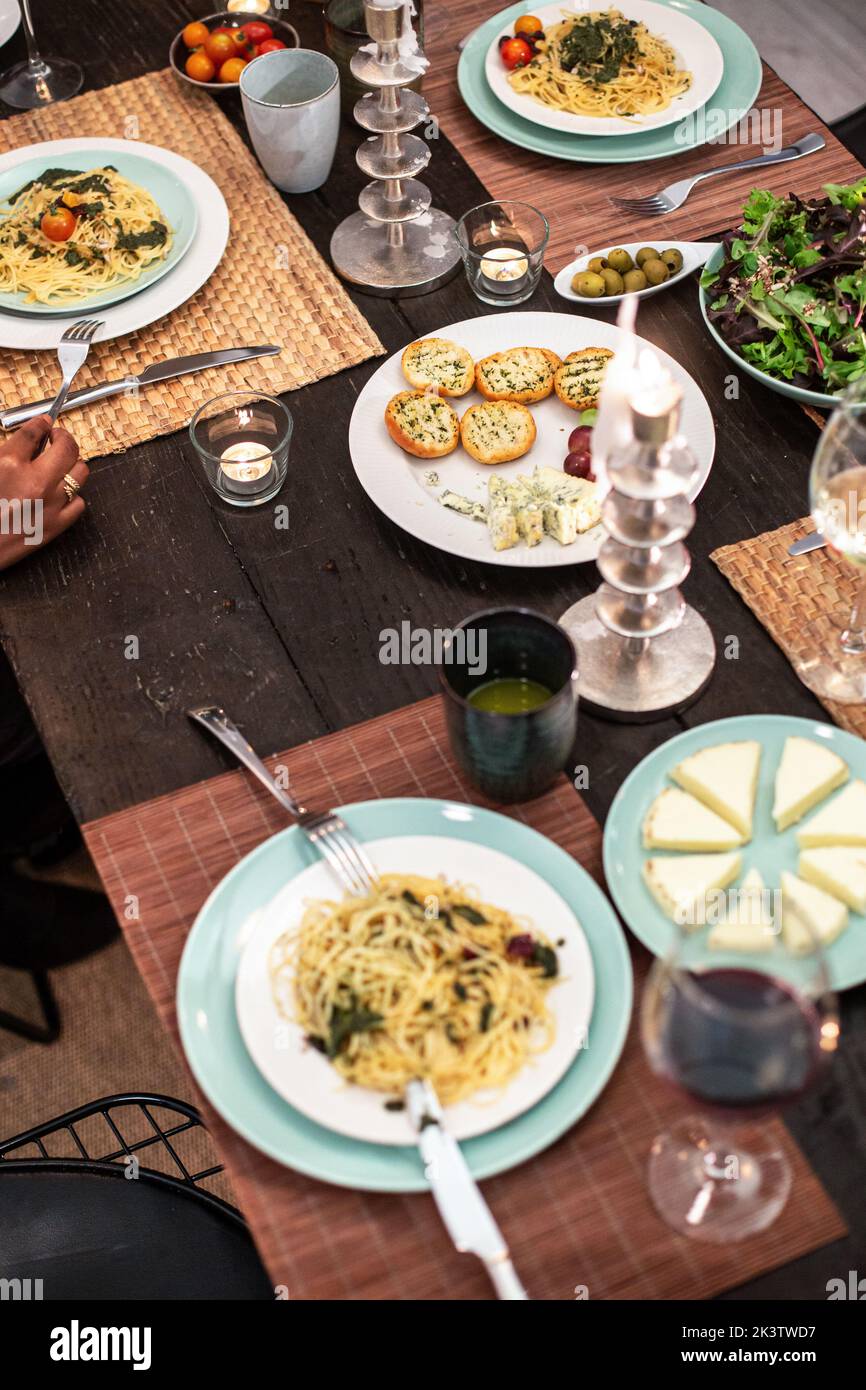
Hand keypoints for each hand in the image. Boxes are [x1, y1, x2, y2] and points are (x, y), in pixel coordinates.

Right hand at [0, 416, 87, 571]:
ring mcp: (50, 504)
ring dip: (72, 463)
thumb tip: (26, 442)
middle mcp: (35, 481)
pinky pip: (78, 503)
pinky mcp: (56, 526)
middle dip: (64, 437)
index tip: (45, 421)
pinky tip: (62, 494)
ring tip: (63, 463)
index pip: (33, 432)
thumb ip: (4, 454)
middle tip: (57, 438)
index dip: (41, 423)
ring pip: (80, 472)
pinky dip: (72, 495)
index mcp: (9, 464)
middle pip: (66, 447)